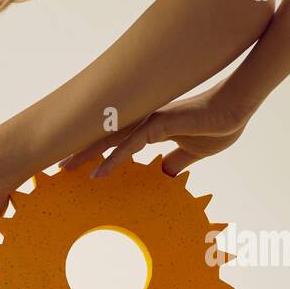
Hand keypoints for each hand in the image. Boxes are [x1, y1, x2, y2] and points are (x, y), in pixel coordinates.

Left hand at [61, 83, 254, 178]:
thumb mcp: (191, 153)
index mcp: (147, 126)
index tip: (73, 164)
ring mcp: (150, 120)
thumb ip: (174, 163)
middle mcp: (142, 120)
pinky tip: (98, 173)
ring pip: (108, 137)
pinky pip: (131, 145)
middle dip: (76, 149)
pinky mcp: (161, 124)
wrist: (237, 111)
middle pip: (101, 135)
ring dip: (85, 153)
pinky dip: (113, 159)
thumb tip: (164, 177)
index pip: (111, 138)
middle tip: (52, 164)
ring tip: (63, 168)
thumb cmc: (217, 126)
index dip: (91, 150)